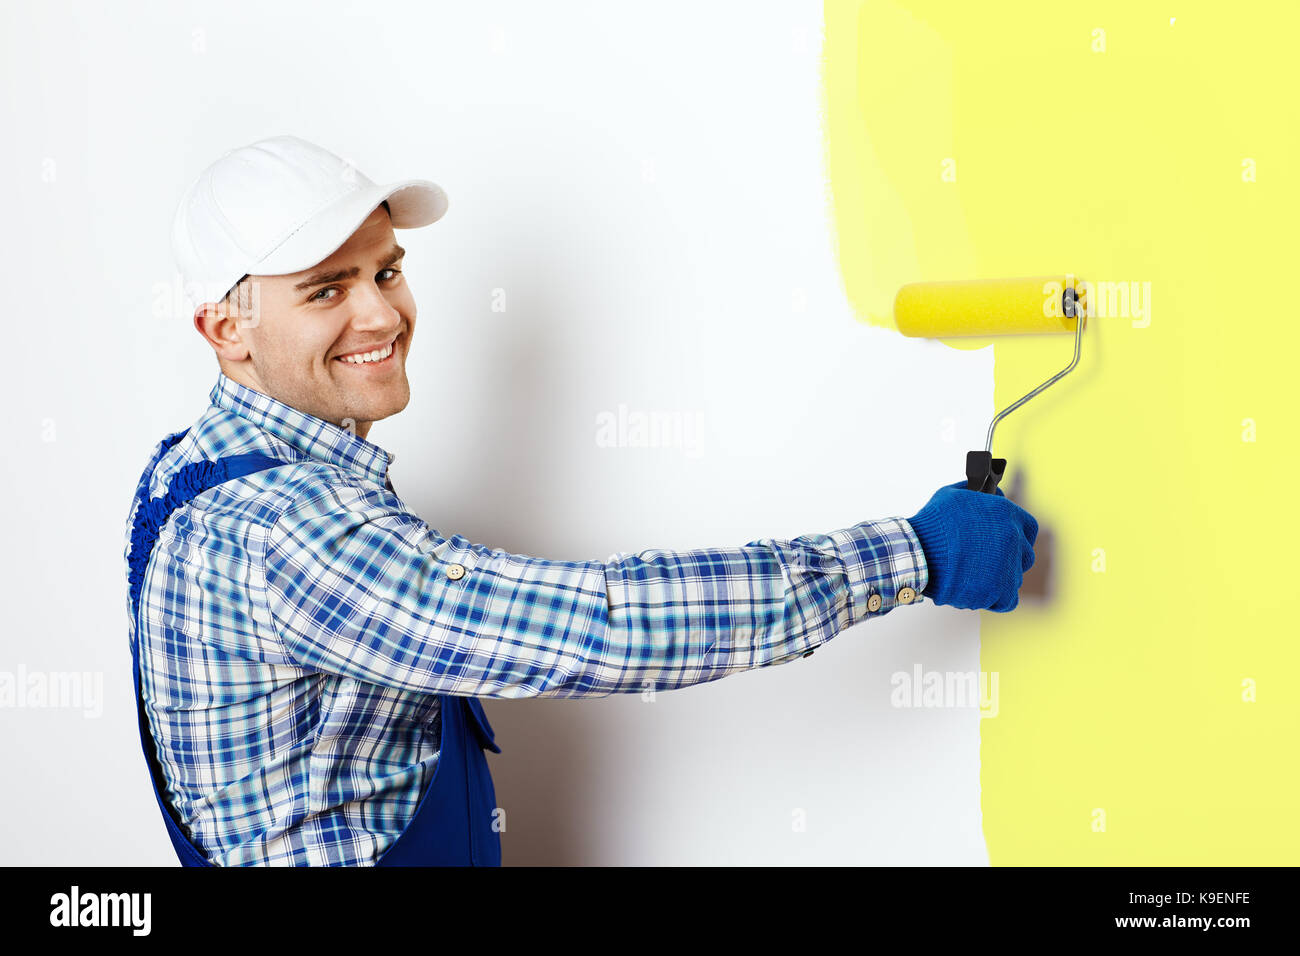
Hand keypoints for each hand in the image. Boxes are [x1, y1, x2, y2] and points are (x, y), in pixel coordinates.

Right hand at [906, 480, 1038, 611]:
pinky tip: (980, 591)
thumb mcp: (954, 495)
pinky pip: (1007, 600)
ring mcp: (1007, 568)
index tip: (1009, 541)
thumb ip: (977, 495)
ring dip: (998, 578)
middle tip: (987, 560)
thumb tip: (990, 494)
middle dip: (1008, 558)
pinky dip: (996, 599)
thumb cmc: (932, 525)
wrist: (918, 552)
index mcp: (1006, 515)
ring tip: (974, 575)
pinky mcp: (996, 592)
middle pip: (1024, 556)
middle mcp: (1013, 540)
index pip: (1029, 528)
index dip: (1018, 535)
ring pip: (1014, 579)